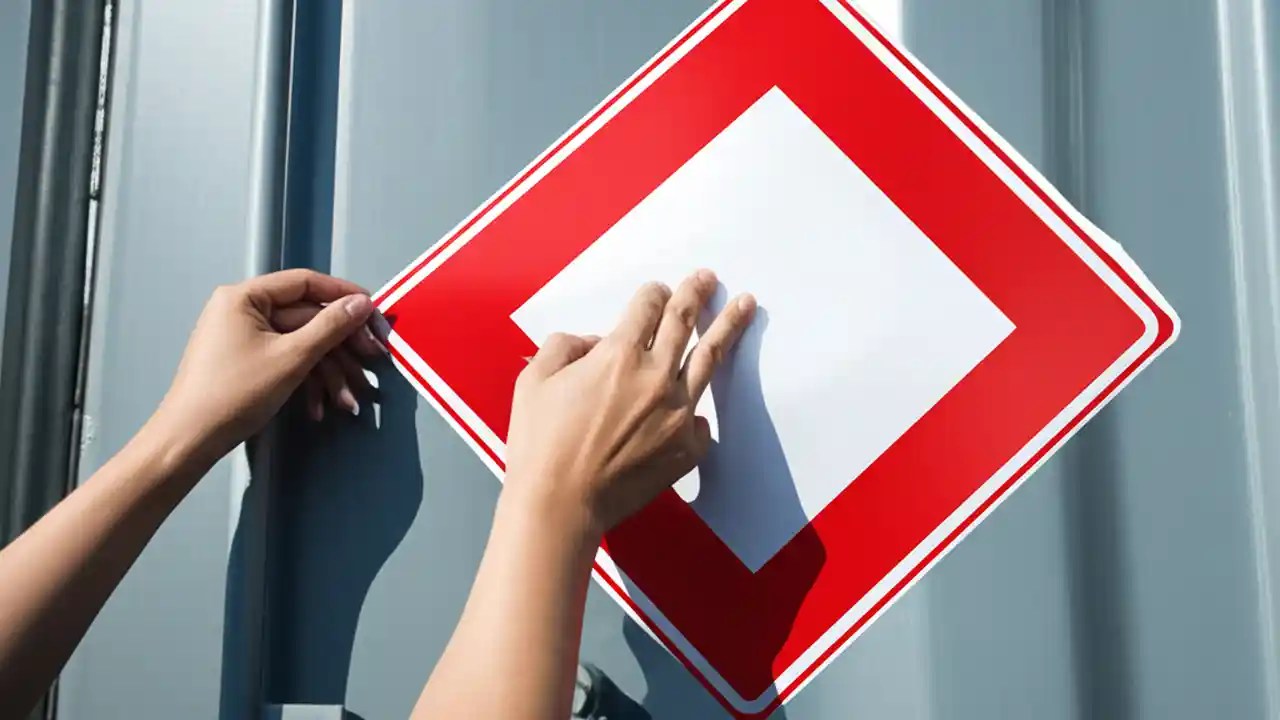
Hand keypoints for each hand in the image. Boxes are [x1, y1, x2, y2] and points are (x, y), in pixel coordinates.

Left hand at [147, 269, 380, 465]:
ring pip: (301, 346)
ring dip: (328, 375)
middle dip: (341, 348)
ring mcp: (244, 338)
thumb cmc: (236, 392)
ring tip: (349, 402)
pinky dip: (306, 384)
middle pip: (307, 318)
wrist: (189, 440)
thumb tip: (362, 302)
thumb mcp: (291, 358)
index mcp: (246, 297)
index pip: (305, 283)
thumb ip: (331, 326)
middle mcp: (243, 310)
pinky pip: (286, 362)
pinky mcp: (247, 363)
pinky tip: (319, 409)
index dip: (344, 295)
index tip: (375, 313)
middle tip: (373, 362)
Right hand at [504, 269, 755, 533]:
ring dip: (727, 328)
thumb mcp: (534, 380)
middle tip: (707, 278)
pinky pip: (700, 420)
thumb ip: (564, 347)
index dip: (652, 294)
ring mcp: (677, 413)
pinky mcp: (686, 448)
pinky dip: (697, 410)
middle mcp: (656, 377)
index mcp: (619, 355)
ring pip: (709, 360)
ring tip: (744, 306)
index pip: (647, 307)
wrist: (560, 505)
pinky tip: (698, 405)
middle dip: (696, 294)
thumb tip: (591, 344)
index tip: (657, 291)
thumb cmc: (540, 445)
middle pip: (684, 321)